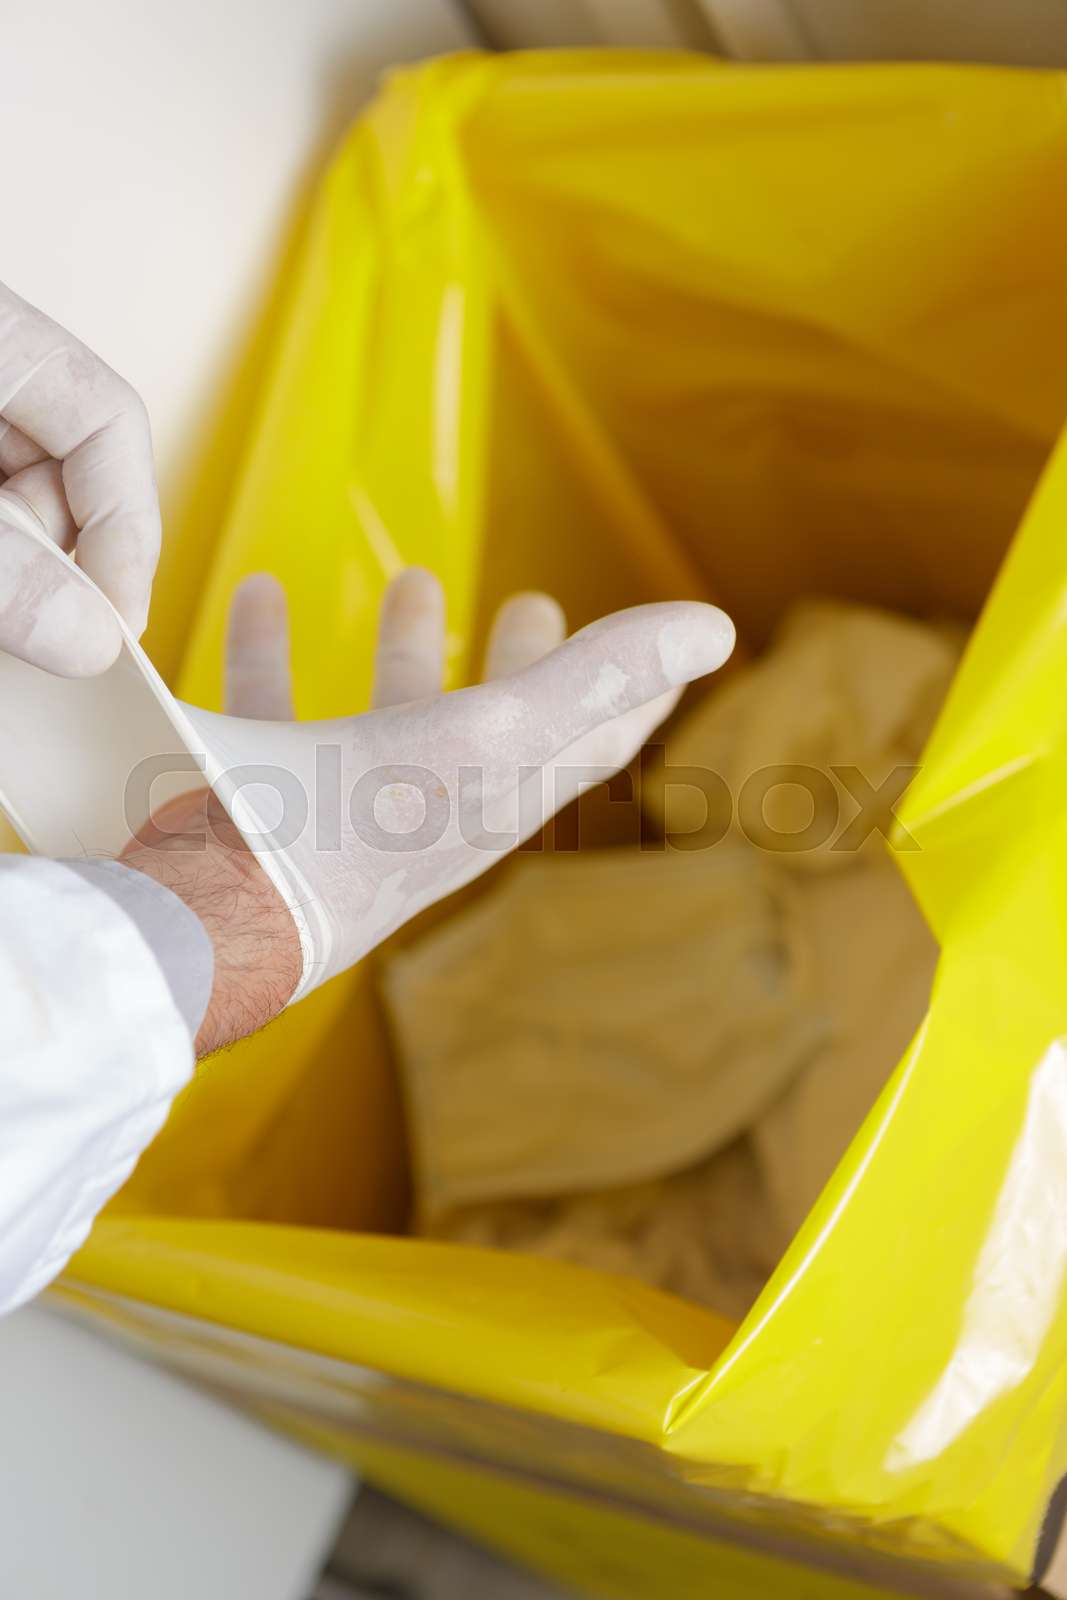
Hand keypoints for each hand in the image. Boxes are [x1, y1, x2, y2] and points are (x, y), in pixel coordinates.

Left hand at [0, 280, 159, 676]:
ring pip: (18, 507)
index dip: (128, 528)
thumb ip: (1, 558)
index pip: (106, 416)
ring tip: (7, 621)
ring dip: (18, 574)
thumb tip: (88, 641)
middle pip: (64, 471)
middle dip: (59, 560)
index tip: (116, 625)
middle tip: (39, 632)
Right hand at [124, 569, 734, 1029]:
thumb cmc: (353, 829)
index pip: (597, 739)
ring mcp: (347, 808)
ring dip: (407, 649)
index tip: (665, 643)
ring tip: (413, 580)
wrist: (203, 917)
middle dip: (527, 661)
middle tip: (534, 604)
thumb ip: (598, 679)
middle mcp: (432, 809)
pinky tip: (262, 593)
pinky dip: (276, 650)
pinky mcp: (261, 800)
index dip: (638, 689)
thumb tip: (717, 628)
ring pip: (390, 716)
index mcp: (499, 799)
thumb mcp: (494, 736)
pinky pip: (276, 709)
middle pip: (503, 725)